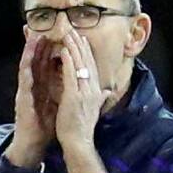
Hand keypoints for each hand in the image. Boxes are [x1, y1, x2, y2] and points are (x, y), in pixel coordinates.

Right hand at [6, 35, 56, 167]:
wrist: (34, 143)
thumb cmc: (46, 126)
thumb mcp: (60, 105)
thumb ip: (66, 92)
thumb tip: (78, 85)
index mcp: (44, 86)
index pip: (49, 63)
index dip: (54, 49)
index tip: (62, 36)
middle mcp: (34, 85)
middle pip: (38, 60)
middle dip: (42, 43)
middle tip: (47, 26)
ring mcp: (26, 90)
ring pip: (28, 65)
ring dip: (30, 50)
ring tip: (35, 35)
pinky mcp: (21, 97)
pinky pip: (23, 78)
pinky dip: (25, 66)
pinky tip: (27, 56)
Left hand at [56, 32, 113, 153]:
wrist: (78, 143)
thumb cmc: (82, 129)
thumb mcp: (94, 110)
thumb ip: (100, 98)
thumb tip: (109, 92)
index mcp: (95, 92)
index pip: (92, 67)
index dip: (87, 52)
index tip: (82, 39)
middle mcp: (92, 90)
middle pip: (87, 62)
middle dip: (80, 44)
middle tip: (73, 29)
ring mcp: (84, 93)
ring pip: (80, 65)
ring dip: (73, 47)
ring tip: (67, 33)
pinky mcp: (74, 97)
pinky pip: (71, 75)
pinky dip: (68, 61)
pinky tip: (64, 50)